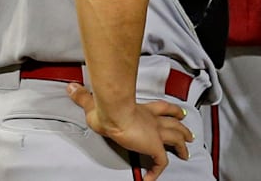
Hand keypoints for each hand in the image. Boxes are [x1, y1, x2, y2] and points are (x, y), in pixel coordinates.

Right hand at [67, 82, 193, 180]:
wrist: (114, 112)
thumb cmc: (107, 108)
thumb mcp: (94, 102)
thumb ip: (84, 96)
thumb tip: (71, 87)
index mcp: (143, 109)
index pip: (163, 108)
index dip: (173, 111)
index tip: (179, 113)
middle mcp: (153, 120)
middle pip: (175, 124)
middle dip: (183, 129)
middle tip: (189, 135)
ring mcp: (156, 133)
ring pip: (176, 139)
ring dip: (182, 146)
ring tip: (185, 154)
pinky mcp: (154, 146)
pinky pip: (161, 163)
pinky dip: (158, 171)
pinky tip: (151, 178)